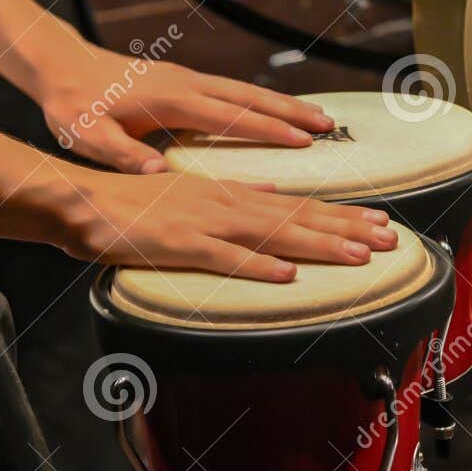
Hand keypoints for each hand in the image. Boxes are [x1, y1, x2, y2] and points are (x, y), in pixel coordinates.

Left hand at [41, 39, 338, 172]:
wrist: (60, 66)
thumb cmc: (73, 106)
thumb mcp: (90, 137)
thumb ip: (123, 155)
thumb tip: (157, 172)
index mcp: (169, 101)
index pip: (228, 116)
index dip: (266, 130)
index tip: (301, 141)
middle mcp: (186, 85)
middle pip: (249, 97)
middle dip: (291, 113)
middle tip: (328, 127)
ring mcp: (187, 79)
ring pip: (246, 91)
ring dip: (283, 105)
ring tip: (318, 120)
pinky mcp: (184, 81)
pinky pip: (233, 91)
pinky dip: (262, 102)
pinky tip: (279, 114)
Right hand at [51, 168, 396, 280]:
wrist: (80, 200)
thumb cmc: (130, 205)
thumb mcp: (189, 195)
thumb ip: (230, 198)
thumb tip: (268, 195)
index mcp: (228, 194)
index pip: (296, 205)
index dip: (340, 215)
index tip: (380, 222)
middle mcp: (224, 204)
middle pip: (296, 217)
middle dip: (346, 228)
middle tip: (390, 238)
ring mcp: (203, 223)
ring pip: (271, 235)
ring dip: (317, 245)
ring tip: (358, 256)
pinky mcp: (179, 244)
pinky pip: (223, 258)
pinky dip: (256, 266)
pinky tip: (286, 276)